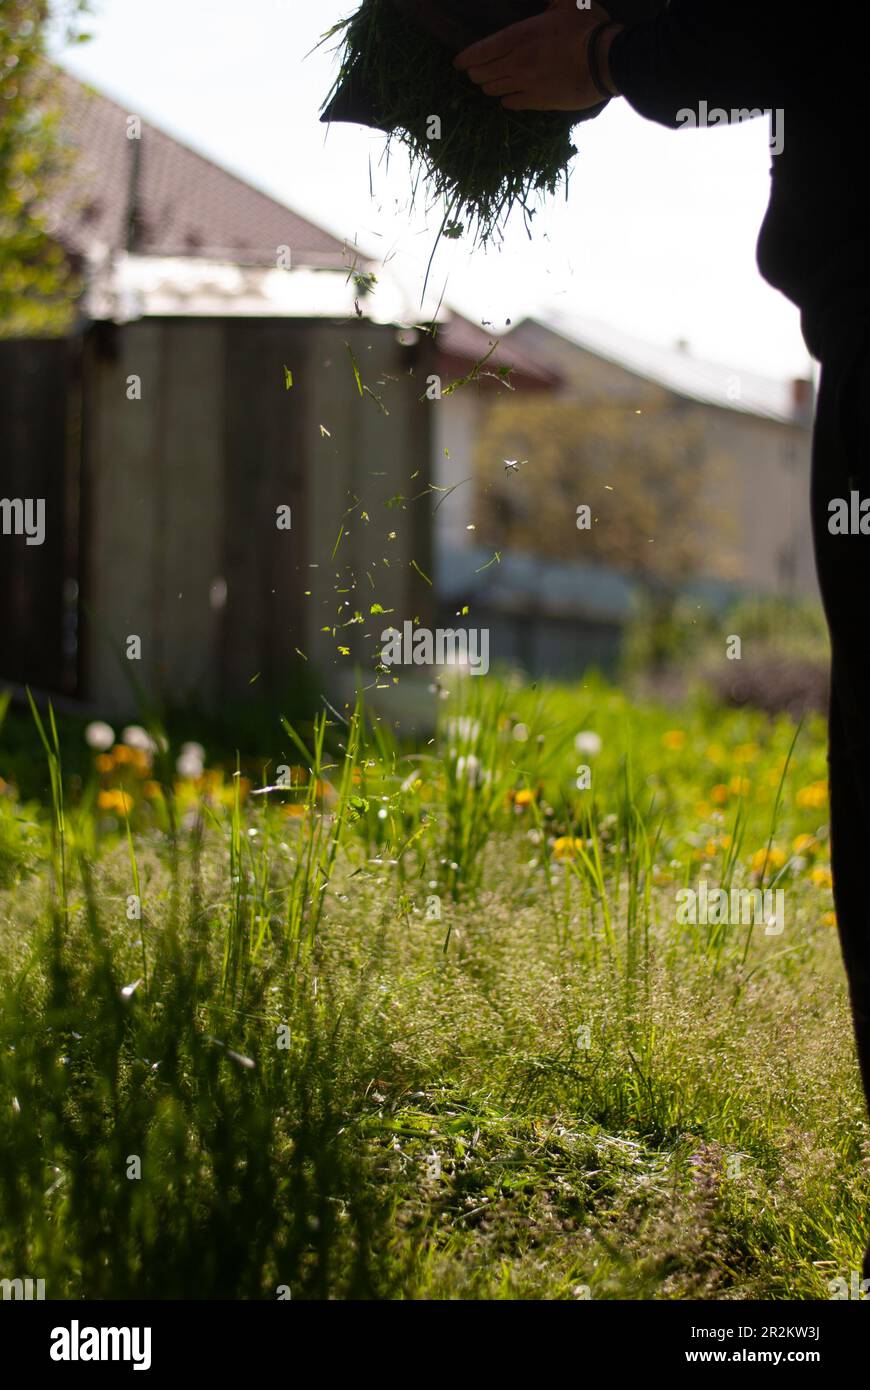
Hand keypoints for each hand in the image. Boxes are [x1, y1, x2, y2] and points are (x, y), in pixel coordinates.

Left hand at [453, 0, 621, 111]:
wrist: (605, 60)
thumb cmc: (587, 27)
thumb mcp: (567, 0)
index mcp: (519, 36)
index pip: (481, 51)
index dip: (466, 58)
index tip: (458, 63)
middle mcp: (517, 63)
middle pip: (483, 73)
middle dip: (477, 72)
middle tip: (476, 71)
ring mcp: (527, 84)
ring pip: (494, 90)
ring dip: (489, 86)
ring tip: (490, 83)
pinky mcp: (539, 101)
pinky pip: (512, 104)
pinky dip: (507, 100)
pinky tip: (508, 97)